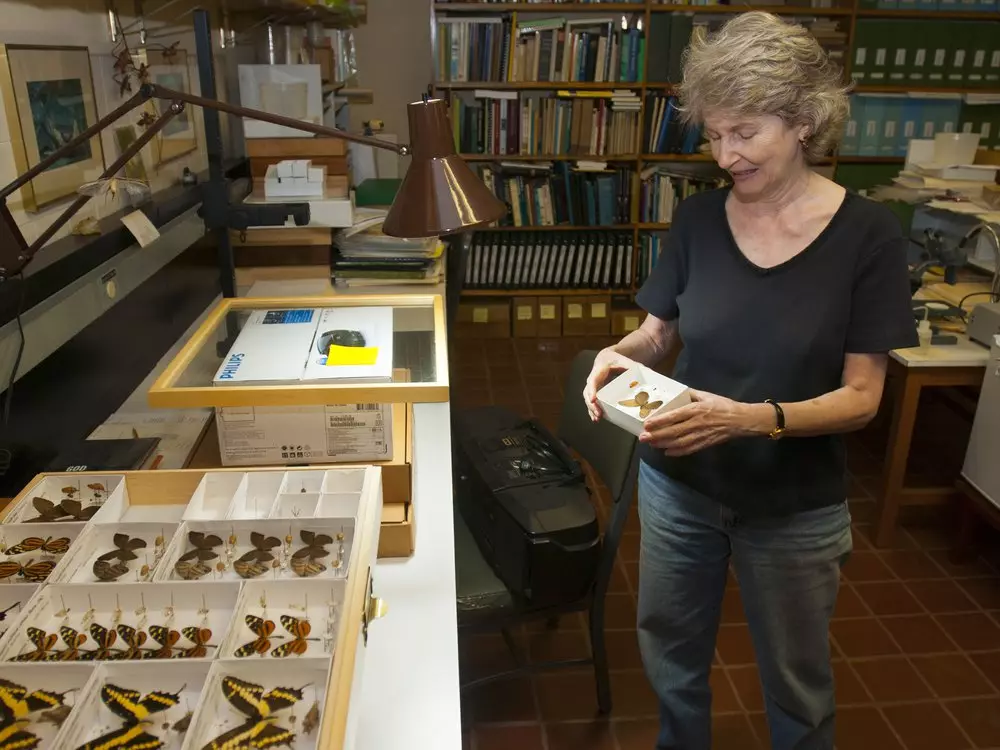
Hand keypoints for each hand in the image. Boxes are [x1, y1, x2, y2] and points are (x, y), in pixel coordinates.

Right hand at [583, 348, 638, 421]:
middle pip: (587, 391)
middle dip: (592, 404)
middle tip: (599, 414)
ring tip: (597, 419)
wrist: (609, 358)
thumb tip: (650, 376)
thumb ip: (636, 369)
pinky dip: (593, 409)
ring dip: (591, 409)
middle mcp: (594, 376)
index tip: (594, 400)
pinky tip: (596, 418)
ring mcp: (593, 384)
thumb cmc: (619, 360)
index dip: (592, 390)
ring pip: (587, 397)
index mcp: (601, 368)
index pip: (593, 380)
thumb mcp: (628, 362)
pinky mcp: (595, 390)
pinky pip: (591, 400)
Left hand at [639, 390, 763, 455]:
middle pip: (673, 432)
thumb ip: (691, 394)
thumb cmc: (723, 405)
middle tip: (643, 437)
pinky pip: (689, 449)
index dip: (659, 421)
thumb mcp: (706, 395)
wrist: (741, 420)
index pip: (674, 416)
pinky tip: (667, 452)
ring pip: (678, 442)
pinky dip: (677, 452)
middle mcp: (696, 423)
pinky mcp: (705, 444)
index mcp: (696, 409)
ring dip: (663, 444)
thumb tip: (677, 391)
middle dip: (656, 435)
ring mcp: (701, 435)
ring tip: (651, 444)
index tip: (646, 423)